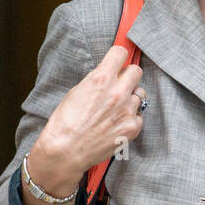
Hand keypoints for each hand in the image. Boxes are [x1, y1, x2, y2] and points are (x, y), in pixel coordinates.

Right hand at [30, 44, 145, 185]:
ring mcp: (127, 110)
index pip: (121, 53)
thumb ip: (96, 80)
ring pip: (140, 94)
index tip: (117, 61)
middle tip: (120, 84)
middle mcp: (118, 92)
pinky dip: (130, 117)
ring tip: (115, 109)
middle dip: (128, 76)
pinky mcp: (133, 127)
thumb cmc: (65, 123)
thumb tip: (109, 74)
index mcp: (101, 79)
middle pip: (136, 71)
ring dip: (130, 98)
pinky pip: (139, 115)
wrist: (65, 151)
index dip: (118, 56)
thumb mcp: (76, 92)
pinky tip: (117, 123)